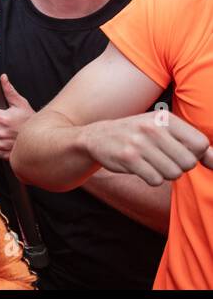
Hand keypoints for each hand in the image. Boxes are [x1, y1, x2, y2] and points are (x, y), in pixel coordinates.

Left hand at [0, 74, 33, 160]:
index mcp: (2, 118)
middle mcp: (0, 132)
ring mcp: (1, 144)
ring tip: (3, 129)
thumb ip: (8, 90)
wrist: (43, 139)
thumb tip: (2, 78)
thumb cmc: (31, 120)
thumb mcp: (21, 103)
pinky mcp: (3, 153)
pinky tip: (4, 138)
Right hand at [83, 109, 212, 185]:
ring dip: (165, 174)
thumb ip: (192, 144)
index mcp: (165, 118)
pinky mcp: (128, 158)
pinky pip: (155, 180)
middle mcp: (152, 128)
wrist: (97, 136)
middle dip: (180, 167)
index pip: (200, 144)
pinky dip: (151, 178)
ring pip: (173, 173)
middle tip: (165, 160)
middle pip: (188, 162)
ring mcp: (138, 143)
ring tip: (152, 163)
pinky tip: (141, 168)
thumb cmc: (137, 134)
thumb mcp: (163, 130)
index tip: (180, 152)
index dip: (194, 154)